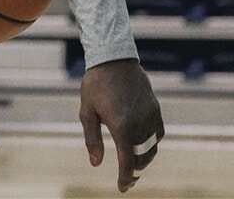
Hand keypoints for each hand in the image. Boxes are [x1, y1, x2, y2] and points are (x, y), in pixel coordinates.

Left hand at [79, 58, 164, 192]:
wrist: (114, 59)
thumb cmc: (95, 84)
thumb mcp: (87, 111)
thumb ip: (92, 139)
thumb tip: (96, 163)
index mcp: (121, 126)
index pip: (127, 161)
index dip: (126, 177)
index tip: (122, 187)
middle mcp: (139, 124)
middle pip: (141, 157)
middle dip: (135, 170)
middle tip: (126, 177)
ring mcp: (150, 116)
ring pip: (152, 147)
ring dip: (144, 158)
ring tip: (133, 162)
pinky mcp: (155, 109)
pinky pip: (158, 133)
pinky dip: (152, 143)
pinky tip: (143, 143)